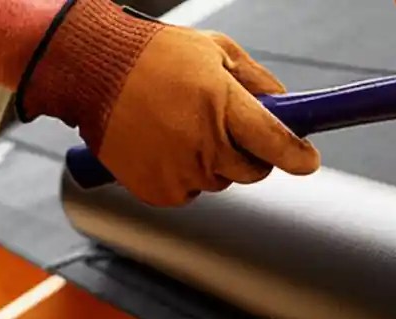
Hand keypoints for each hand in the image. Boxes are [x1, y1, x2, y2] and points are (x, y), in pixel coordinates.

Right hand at [15, 0, 319, 205]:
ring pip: (219, 181)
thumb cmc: (154, 54)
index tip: (308, 160)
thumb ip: (258, 81)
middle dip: (249, 154)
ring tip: (179, 125)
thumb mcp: (215, 49)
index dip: (297, 155)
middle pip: (253, 171)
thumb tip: (289, 105)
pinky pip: (188, 191)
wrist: (88, 69)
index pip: (275, 143)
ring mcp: (180, 171)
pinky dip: (183, 175)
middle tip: (226, 127)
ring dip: (212, 162)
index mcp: (222, 104)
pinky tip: (162, 144)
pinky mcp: (158, 191)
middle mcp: (203, 143)